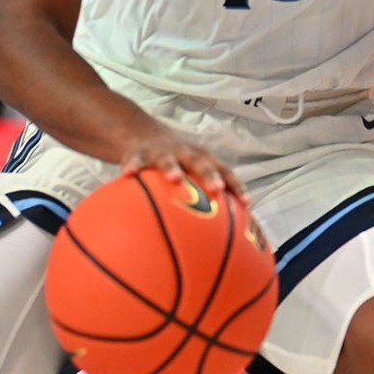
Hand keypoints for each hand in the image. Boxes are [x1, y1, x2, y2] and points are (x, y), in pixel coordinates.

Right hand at [120, 126, 248, 202]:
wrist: (141, 132)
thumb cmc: (172, 163)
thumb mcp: (188, 173)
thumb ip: (200, 201)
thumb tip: (218, 241)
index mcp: (201, 158)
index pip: (224, 170)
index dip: (235, 185)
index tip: (246, 203)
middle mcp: (184, 152)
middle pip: (200, 161)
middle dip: (209, 174)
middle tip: (216, 189)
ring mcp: (162, 151)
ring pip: (168, 158)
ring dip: (172, 167)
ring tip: (175, 178)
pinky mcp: (139, 152)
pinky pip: (136, 160)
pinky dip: (133, 166)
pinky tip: (127, 175)